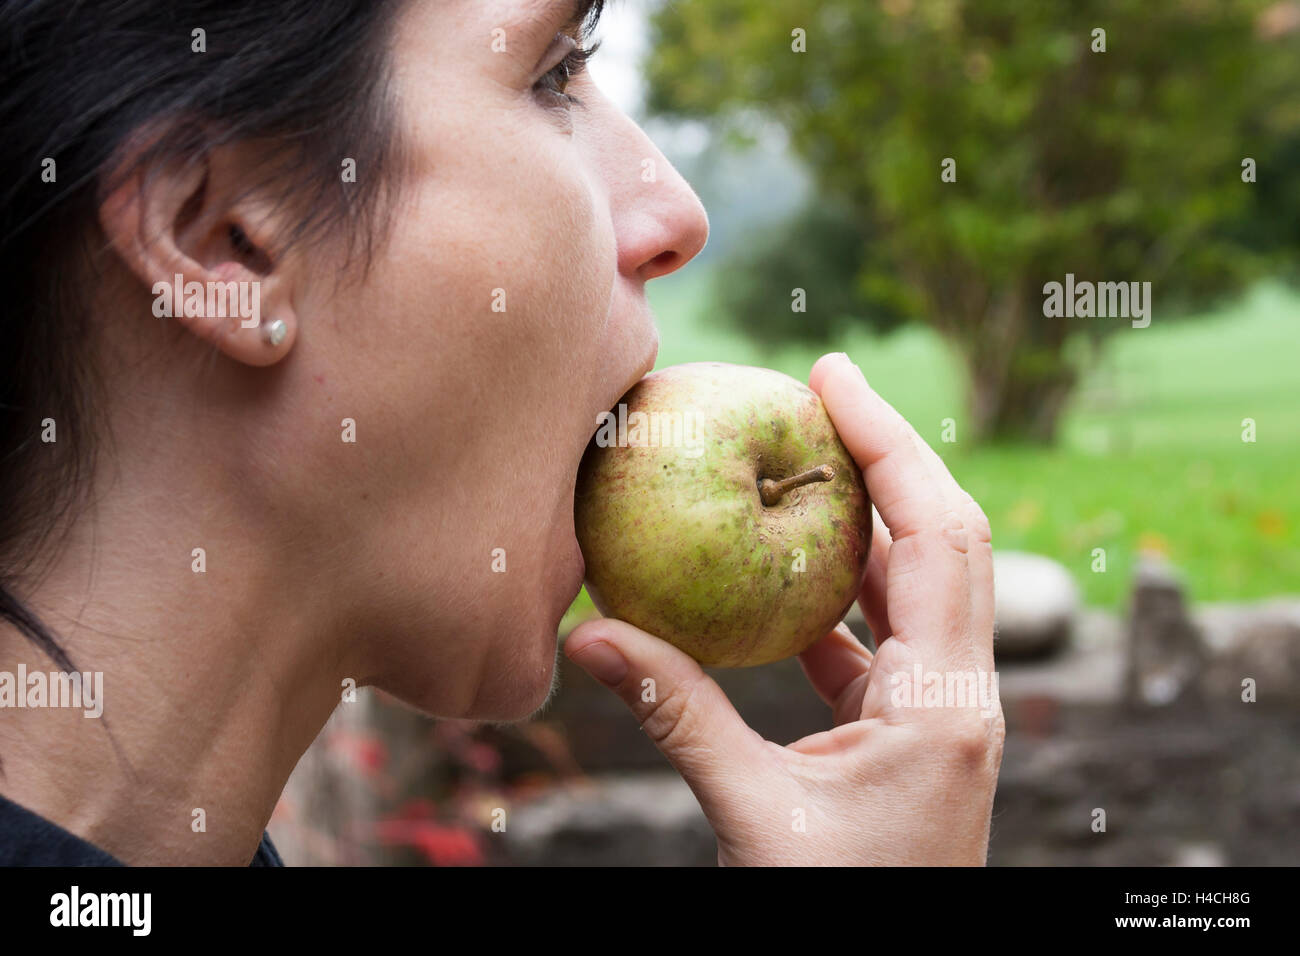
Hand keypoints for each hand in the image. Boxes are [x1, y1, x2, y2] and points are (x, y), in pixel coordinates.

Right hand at [565, 352, 1003, 864]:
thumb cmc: (835, 914)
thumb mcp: (753, 817)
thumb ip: (676, 716)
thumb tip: (587, 632)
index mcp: (948, 706)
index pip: (937, 535)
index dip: (889, 444)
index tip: (833, 374)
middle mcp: (962, 698)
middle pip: (946, 539)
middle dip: (887, 458)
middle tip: (821, 389)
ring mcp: (942, 716)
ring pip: (919, 586)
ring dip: (863, 522)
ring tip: (799, 462)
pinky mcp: (910, 735)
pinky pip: (882, 640)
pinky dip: (836, 594)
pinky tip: (779, 576)